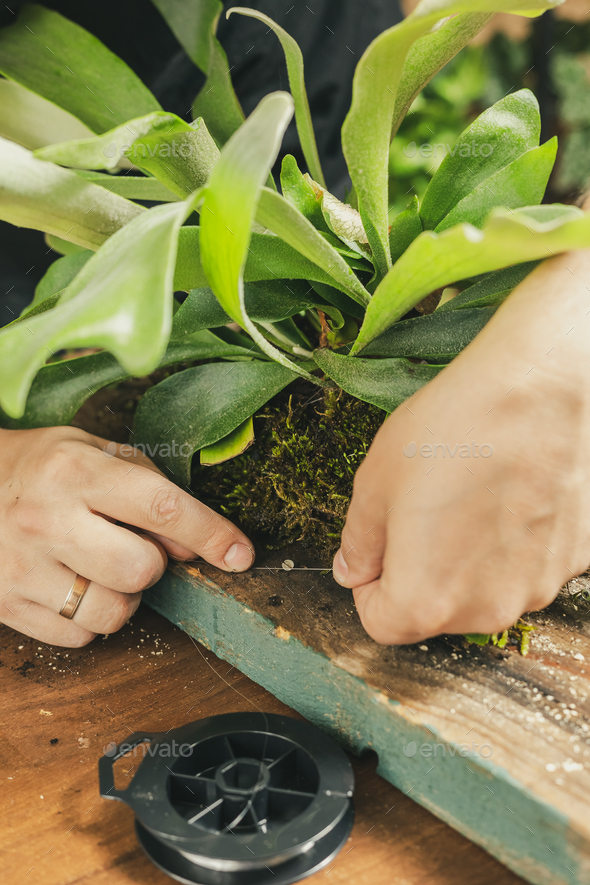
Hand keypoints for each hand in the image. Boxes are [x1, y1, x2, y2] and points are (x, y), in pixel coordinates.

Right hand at [0, 426, 253, 646]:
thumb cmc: (37, 467)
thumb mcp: (93, 451)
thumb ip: (149, 486)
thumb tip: (192, 543)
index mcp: (75, 471)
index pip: (162, 506)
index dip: (211, 533)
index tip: (240, 553)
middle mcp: (47, 520)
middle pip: (141, 570)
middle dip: (151, 564)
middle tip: (128, 544)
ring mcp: (23, 568)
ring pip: (114, 613)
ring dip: (122, 596)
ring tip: (97, 566)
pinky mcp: (7, 605)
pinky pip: (80, 636)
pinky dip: (89, 618)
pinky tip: (71, 585)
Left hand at [333, 247, 589, 643]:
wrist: (542, 387)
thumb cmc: (454, 427)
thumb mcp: (375, 481)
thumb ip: (358, 541)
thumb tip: (352, 570)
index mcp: (426, 601)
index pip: (381, 622)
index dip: (369, 583)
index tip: (377, 546)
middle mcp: (486, 610)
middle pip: (435, 610)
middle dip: (419, 571)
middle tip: (424, 507)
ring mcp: (538, 586)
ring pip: (483, 587)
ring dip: (468, 555)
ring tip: (470, 491)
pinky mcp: (577, 558)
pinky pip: (528, 562)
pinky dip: (514, 538)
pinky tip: (511, 490)